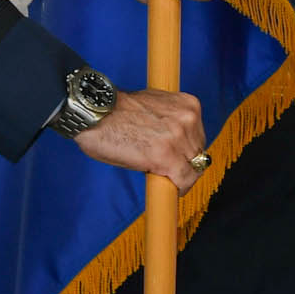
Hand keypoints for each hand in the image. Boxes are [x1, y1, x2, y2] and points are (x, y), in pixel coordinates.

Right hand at [73, 85, 207, 184]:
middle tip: (167, 169)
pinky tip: (169, 188)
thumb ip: (170, 119)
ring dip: (179, 176)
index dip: (187, 152)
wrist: (95, 113)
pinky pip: (183, 181)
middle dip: (184, 163)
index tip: (180, 160)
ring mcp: (179, 138)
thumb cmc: (116, 110)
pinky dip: (178, 188)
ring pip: (194, 169)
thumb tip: (178, 139)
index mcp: (188, 104)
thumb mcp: (154, 105)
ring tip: (161, 174)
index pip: (199, 136)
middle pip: (199, 153)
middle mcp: (188, 119)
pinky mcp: (166, 157)